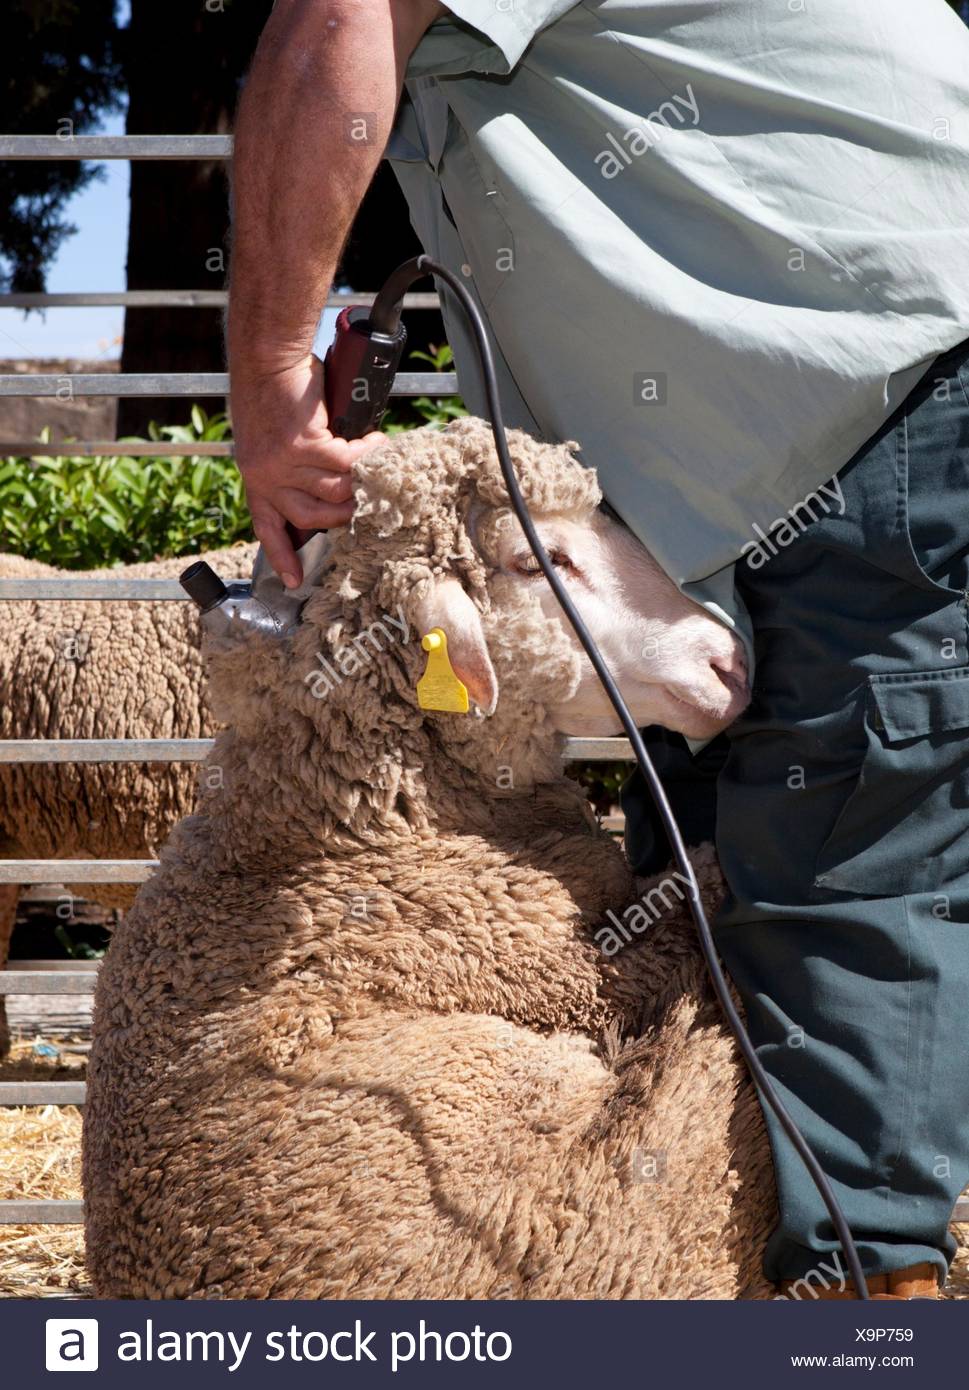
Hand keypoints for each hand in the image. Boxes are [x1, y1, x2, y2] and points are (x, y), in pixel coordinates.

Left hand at [231, 353, 382, 586]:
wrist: (266, 358)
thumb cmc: (272, 390)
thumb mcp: (272, 436)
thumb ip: (293, 462)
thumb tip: (332, 478)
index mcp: (256, 478)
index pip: (268, 526)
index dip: (283, 555)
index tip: (294, 582)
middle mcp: (267, 476)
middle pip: (312, 517)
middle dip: (343, 514)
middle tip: (366, 503)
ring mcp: (284, 462)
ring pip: (333, 491)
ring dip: (361, 483)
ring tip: (378, 469)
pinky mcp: (305, 444)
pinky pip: (345, 461)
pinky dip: (367, 454)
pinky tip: (378, 444)